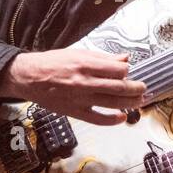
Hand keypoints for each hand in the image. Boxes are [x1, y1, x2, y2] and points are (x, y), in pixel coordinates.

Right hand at [0, 49, 146, 125]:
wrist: (29, 77)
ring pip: (113, 103)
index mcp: (85, 64)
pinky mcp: (75, 111)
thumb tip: (124, 60)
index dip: (126, 71)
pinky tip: (122, 117)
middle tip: (143, 88)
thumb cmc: (52, 62)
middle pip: (119, 88)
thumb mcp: (77, 52)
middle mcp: (85, 82)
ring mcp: (80, 99)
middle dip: (136, 88)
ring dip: (131, 103)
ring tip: (140, 101)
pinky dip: (113, 120)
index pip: (117, 70)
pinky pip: (98, 119)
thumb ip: (102, 57)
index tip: (127, 72)